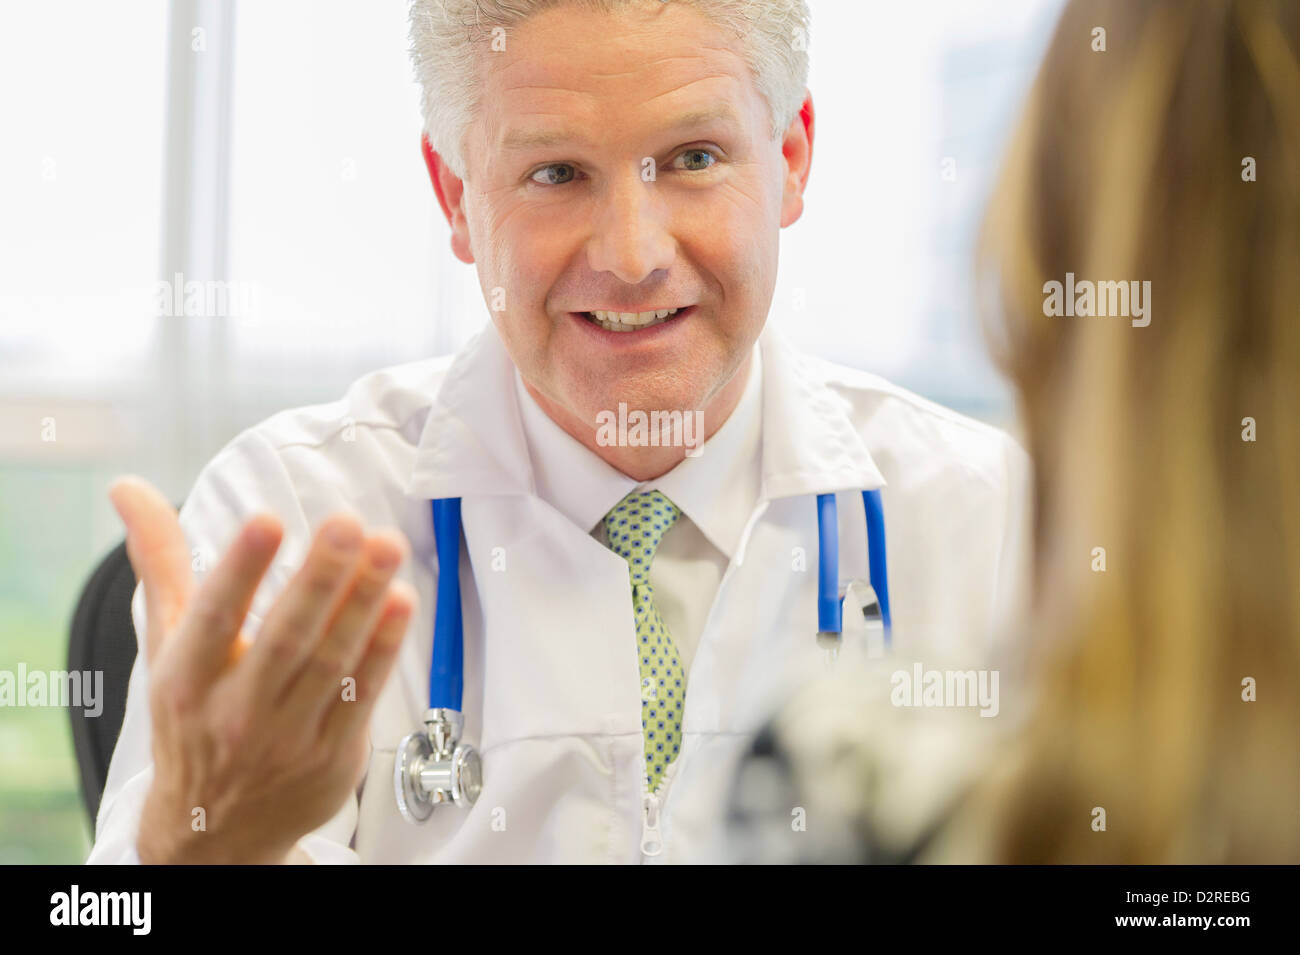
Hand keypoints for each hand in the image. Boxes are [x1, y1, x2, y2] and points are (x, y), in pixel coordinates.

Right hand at [108, 476, 414, 863]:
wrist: (213, 831)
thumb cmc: (194, 716)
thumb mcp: (168, 643)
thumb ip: (161, 561)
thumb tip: (128, 488)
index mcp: (187, 678)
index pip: (214, 617)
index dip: (240, 570)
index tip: (267, 522)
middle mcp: (235, 710)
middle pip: (284, 638)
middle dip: (318, 579)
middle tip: (347, 523)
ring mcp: (287, 737)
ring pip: (330, 662)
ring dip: (363, 602)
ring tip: (386, 546)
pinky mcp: (332, 755)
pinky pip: (361, 695)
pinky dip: (382, 648)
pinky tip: (400, 602)